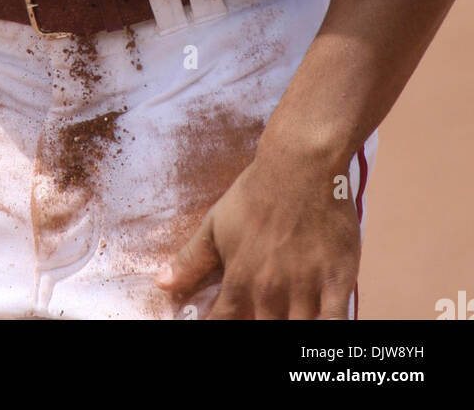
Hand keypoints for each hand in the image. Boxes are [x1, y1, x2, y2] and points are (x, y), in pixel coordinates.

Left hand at [156, 147, 360, 319]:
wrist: (300, 166)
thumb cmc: (255, 193)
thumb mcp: (215, 224)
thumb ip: (190, 259)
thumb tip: (162, 284)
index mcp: (239, 280)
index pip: (221, 326)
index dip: (217, 331)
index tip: (223, 322)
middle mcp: (270, 292)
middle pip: (264, 333)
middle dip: (260, 328)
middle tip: (262, 312)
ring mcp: (306, 289)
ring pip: (297, 333)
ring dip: (292, 327)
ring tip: (289, 314)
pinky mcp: (338, 281)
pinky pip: (338, 323)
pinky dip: (331, 329)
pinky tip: (325, 324)